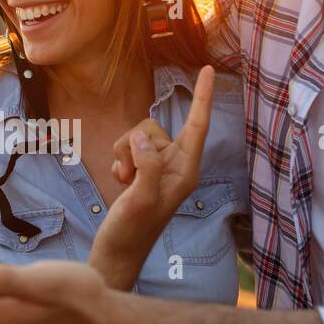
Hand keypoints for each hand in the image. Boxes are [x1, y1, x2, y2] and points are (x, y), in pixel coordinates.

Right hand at [99, 65, 215, 261]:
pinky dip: (119, 162)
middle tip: (127, 176)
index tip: (208, 69)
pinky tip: (120, 184)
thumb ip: (146, 164)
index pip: (197, 126)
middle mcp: (176, 167)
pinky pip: (127, 149)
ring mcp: (158, 170)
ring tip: (123, 182)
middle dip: (133, 144)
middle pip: (154, 128)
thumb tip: (143, 138)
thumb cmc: (131, 233)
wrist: (115, 254)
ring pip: (137, 137)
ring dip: (123, 155)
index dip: (201, 97)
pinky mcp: (142, 173)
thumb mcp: (140, 198)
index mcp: (186, 172)